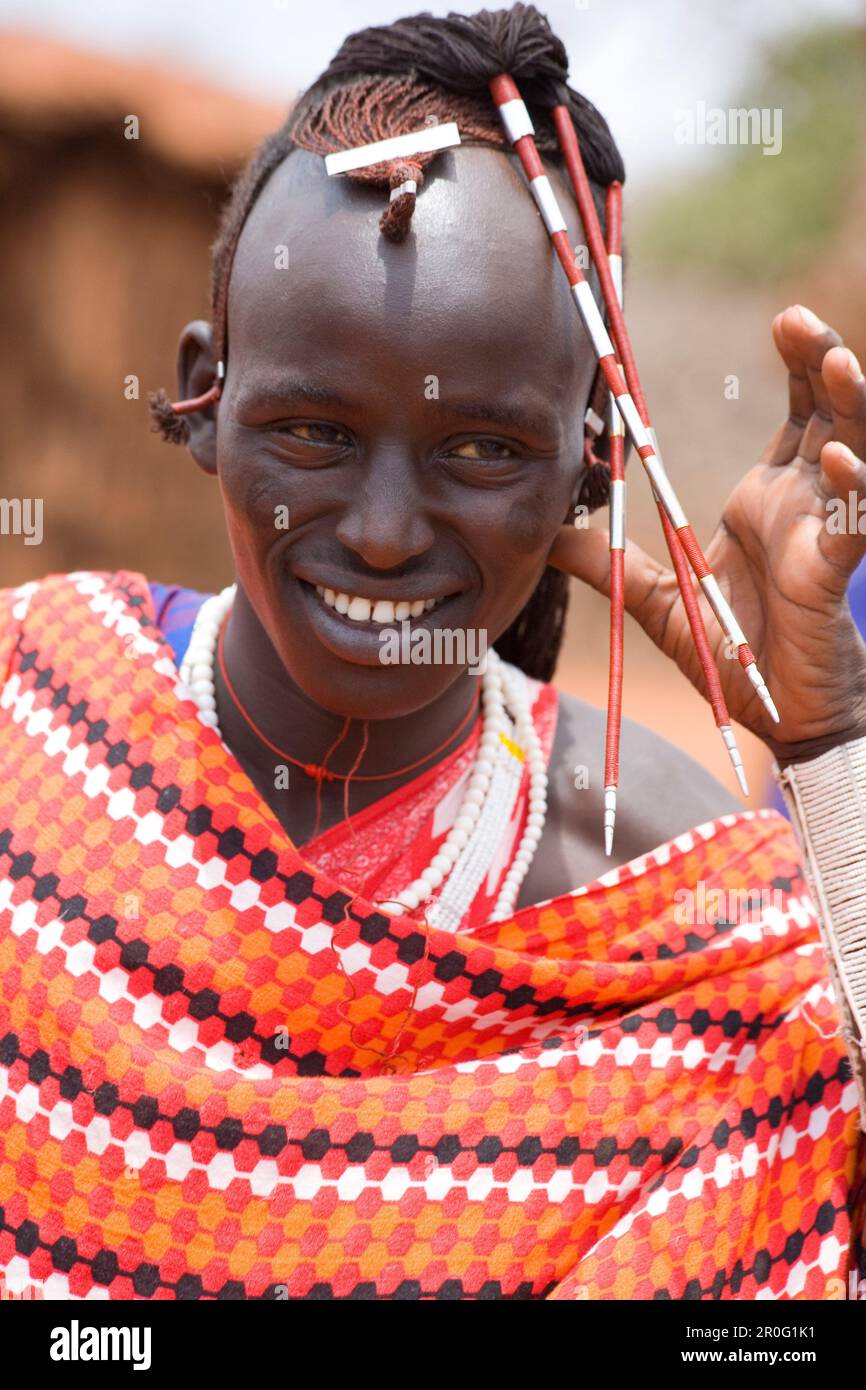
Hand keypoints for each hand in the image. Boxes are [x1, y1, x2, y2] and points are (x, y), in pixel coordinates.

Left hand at [548, 304, 865, 764]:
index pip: (797, 413)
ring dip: (851, 407)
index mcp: (770, 497)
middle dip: (825, 362)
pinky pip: (851, 526)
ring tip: (837, 365)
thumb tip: (545, 537)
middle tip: (801, 323)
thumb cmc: (732, 652)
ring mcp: (822, 534)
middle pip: (832, 415)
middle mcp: (804, 504)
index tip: (781, 321)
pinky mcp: (830, 576)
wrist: (773, 713)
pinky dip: (851, 490)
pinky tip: (838, 460)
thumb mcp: (655, 598)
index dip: (798, 365)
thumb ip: (605, 561)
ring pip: (856, 454)